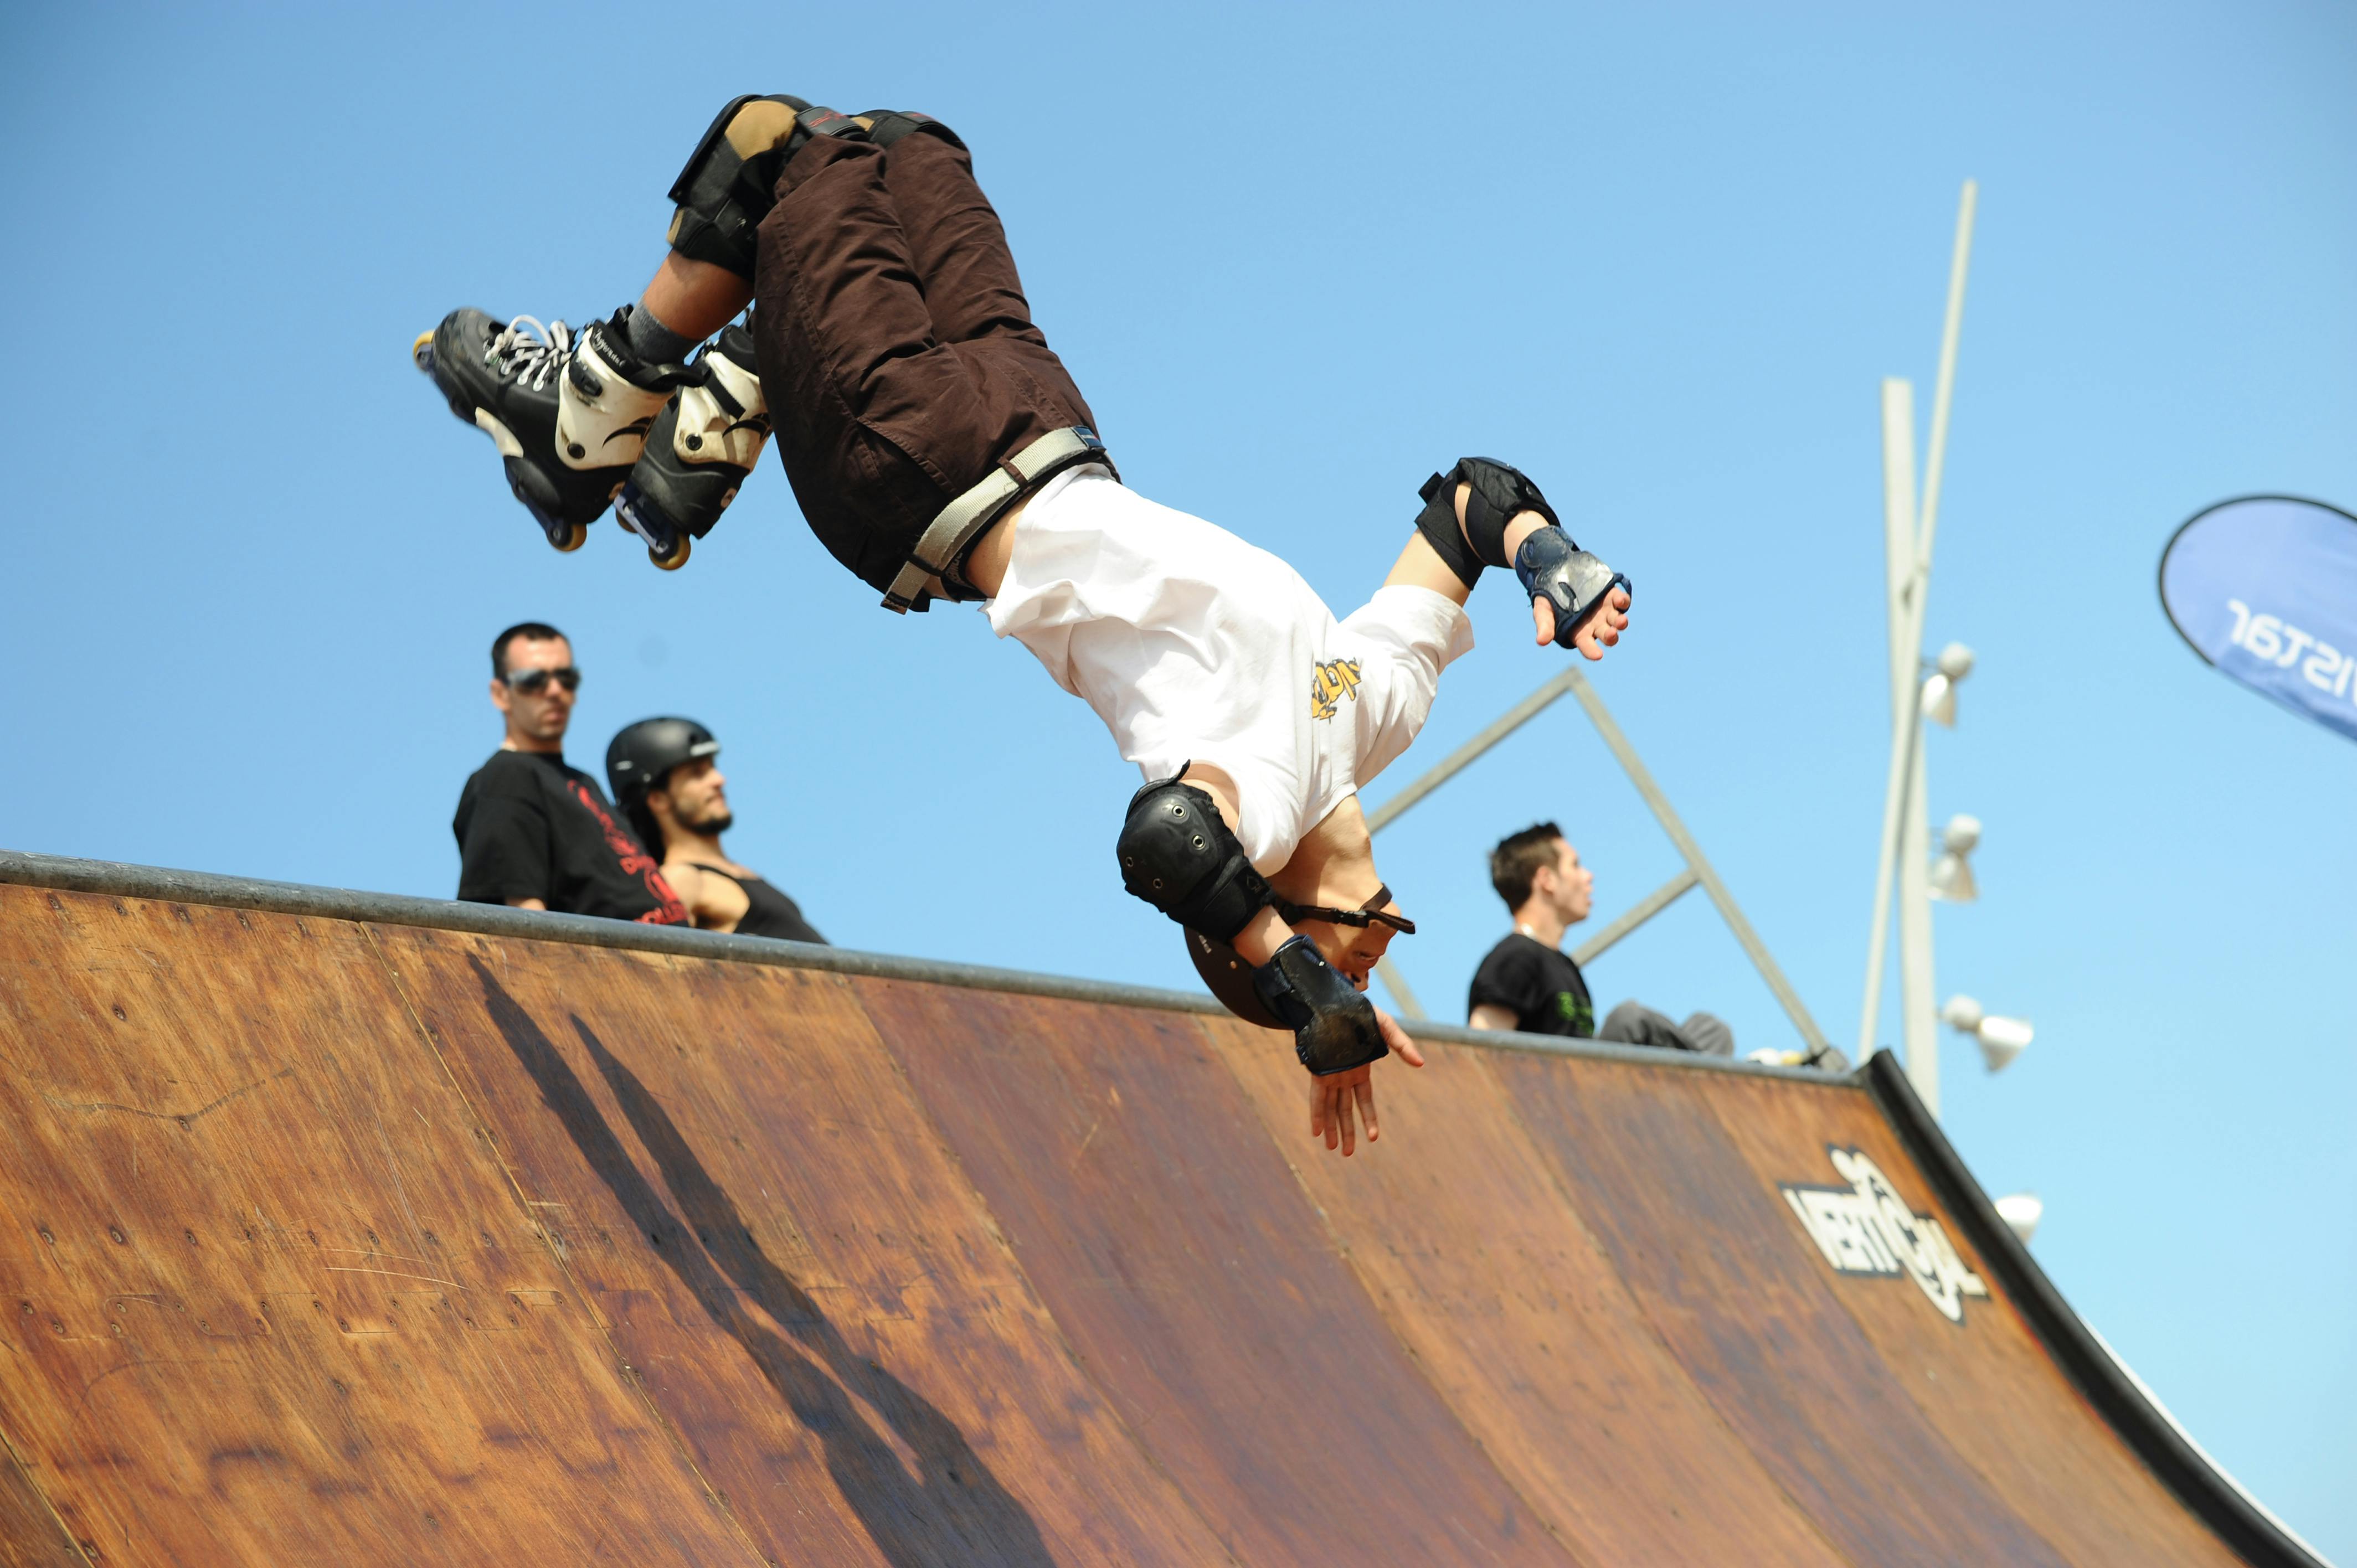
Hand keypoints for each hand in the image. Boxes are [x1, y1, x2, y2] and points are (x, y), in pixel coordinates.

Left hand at [1307, 1010, 1424, 1156]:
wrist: (1332, 1000)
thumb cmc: (1359, 1011)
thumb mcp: (1386, 1027)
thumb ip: (1402, 1044)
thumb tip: (1420, 1063)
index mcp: (1360, 1068)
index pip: (1364, 1100)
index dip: (1369, 1118)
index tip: (1373, 1137)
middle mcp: (1344, 1076)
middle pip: (1345, 1110)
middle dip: (1347, 1131)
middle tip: (1347, 1153)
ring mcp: (1330, 1074)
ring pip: (1331, 1108)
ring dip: (1331, 1128)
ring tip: (1331, 1148)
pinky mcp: (1318, 1070)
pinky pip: (1317, 1097)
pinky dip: (1317, 1114)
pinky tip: (1316, 1131)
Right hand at [1533, 583, 1630, 657]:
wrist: (1558, 577)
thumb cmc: (1549, 601)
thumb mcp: (1543, 612)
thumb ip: (1544, 626)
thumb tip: (1541, 642)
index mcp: (1580, 633)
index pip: (1587, 646)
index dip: (1592, 651)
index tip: (1597, 655)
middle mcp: (1595, 625)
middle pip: (1607, 635)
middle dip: (1610, 636)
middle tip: (1611, 634)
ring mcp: (1605, 611)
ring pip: (1617, 621)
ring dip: (1620, 622)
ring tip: (1621, 621)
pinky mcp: (1611, 596)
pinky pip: (1621, 601)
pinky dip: (1623, 601)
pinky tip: (1620, 600)